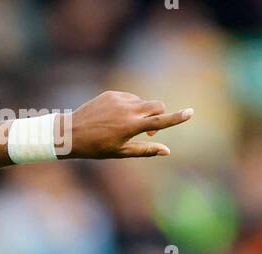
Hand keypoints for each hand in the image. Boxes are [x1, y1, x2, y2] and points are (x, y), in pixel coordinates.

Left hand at [62, 91, 192, 158]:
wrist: (71, 134)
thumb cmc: (96, 148)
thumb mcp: (121, 152)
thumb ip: (145, 149)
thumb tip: (167, 151)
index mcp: (132, 126)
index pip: (160, 120)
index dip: (177, 117)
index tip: (191, 112)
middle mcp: (129, 110)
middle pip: (157, 105)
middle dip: (159, 114)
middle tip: (148, 129)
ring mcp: (120, 100)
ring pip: (142, 102)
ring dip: (140, 112)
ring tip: (121, 126)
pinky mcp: (113, 93)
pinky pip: (128, 98)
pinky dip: (127, 107)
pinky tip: (111, 118)